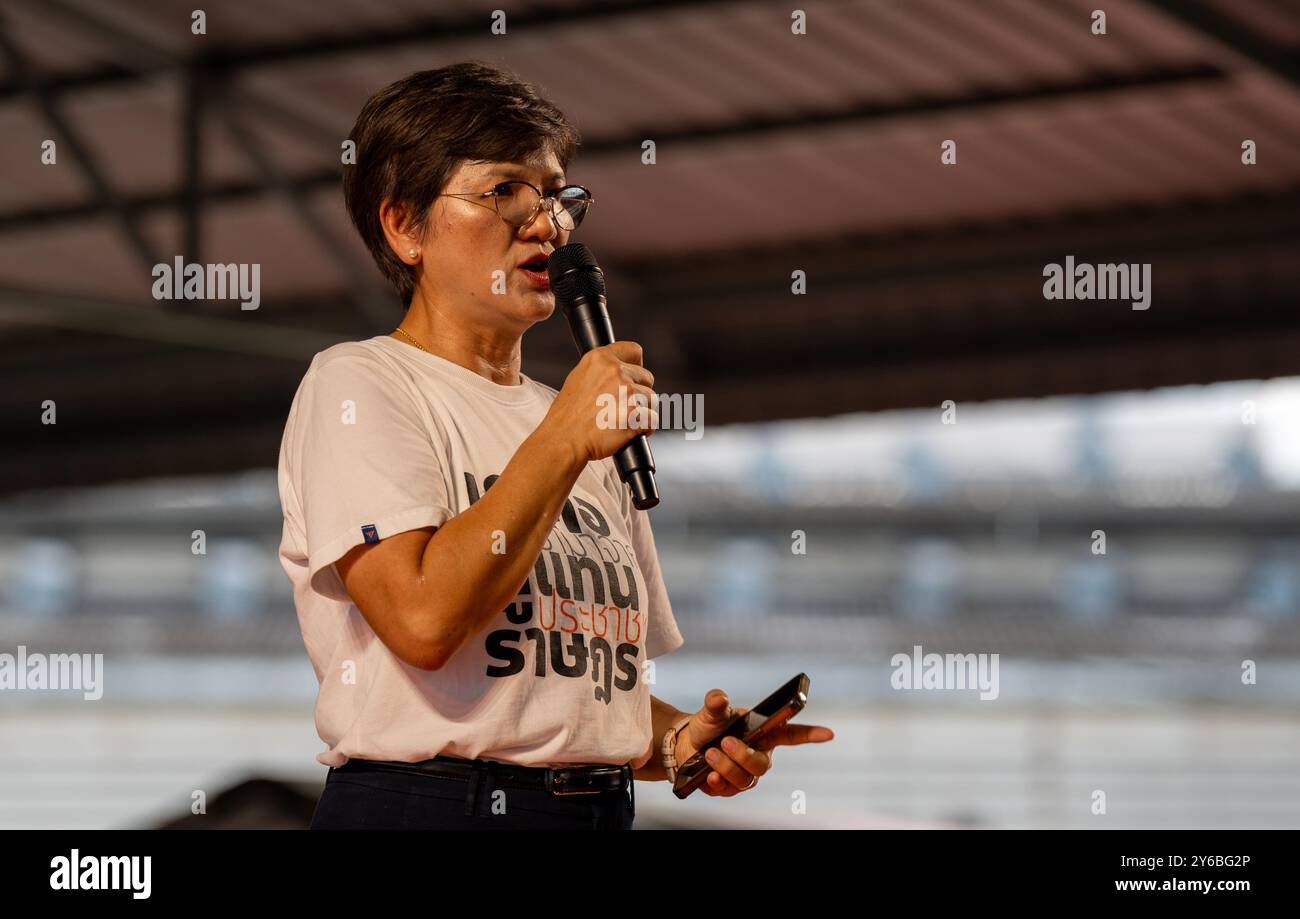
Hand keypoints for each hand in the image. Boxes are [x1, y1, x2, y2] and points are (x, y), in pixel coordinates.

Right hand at [539, 340, 656, 467]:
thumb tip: (618, 371)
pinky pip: (651, 419)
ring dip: (642, 411)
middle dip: (640, 393)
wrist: (563, 440)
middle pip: (646, 378)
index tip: (635, 376)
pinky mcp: (634, 413)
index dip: (637, 365)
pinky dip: (644, 428)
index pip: (634, 350)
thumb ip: (601, 371)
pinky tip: (629, 431)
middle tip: (624, 407)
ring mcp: (626, 391)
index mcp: (600, 358)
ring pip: (651, 399)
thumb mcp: (578, 379)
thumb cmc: (567, 416)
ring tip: (622, 420)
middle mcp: (615, 371)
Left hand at [675, 688, 834, 796]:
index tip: (828, 733)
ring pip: (744, 779)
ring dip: (725, 766)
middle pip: (762, 765)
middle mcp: (759, 756)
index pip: (792, 734)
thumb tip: (719, 698)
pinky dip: (717, 782)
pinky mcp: (730, 788)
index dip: (810, 735)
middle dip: (743, 756)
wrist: (686, 744)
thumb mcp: (712, 711)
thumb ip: (715, 703)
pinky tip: (708, 775)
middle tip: (724, 742)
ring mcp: (746, 774)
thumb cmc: (709, 725)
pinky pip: (728, 790)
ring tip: (708, 753)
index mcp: (764, 733)